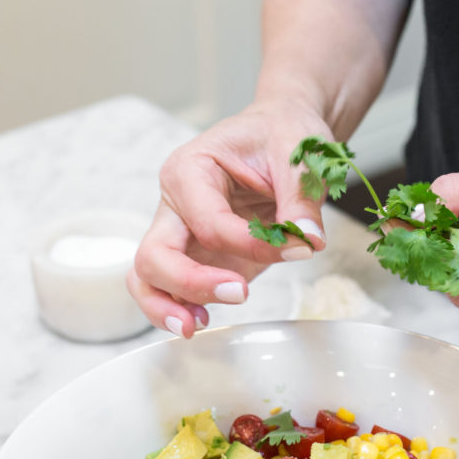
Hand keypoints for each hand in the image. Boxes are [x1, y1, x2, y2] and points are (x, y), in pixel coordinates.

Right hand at [128, 99, 331, 336]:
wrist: (282, 132)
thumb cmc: (281, 133)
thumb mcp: (299, 153)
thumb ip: (301, 198)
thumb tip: (309, 240)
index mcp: (190, 170)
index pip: (209, 223)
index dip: (253, 245)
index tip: (298, 248)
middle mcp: (176, 204)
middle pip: (154, 255)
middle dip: (189, 283)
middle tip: (237, 294)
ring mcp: (182, 233)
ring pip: (148, 278)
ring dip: (167, 306)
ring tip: (197, 326)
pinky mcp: (199, 256)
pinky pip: (172, 288)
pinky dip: (181, 307)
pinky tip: (203, 320)